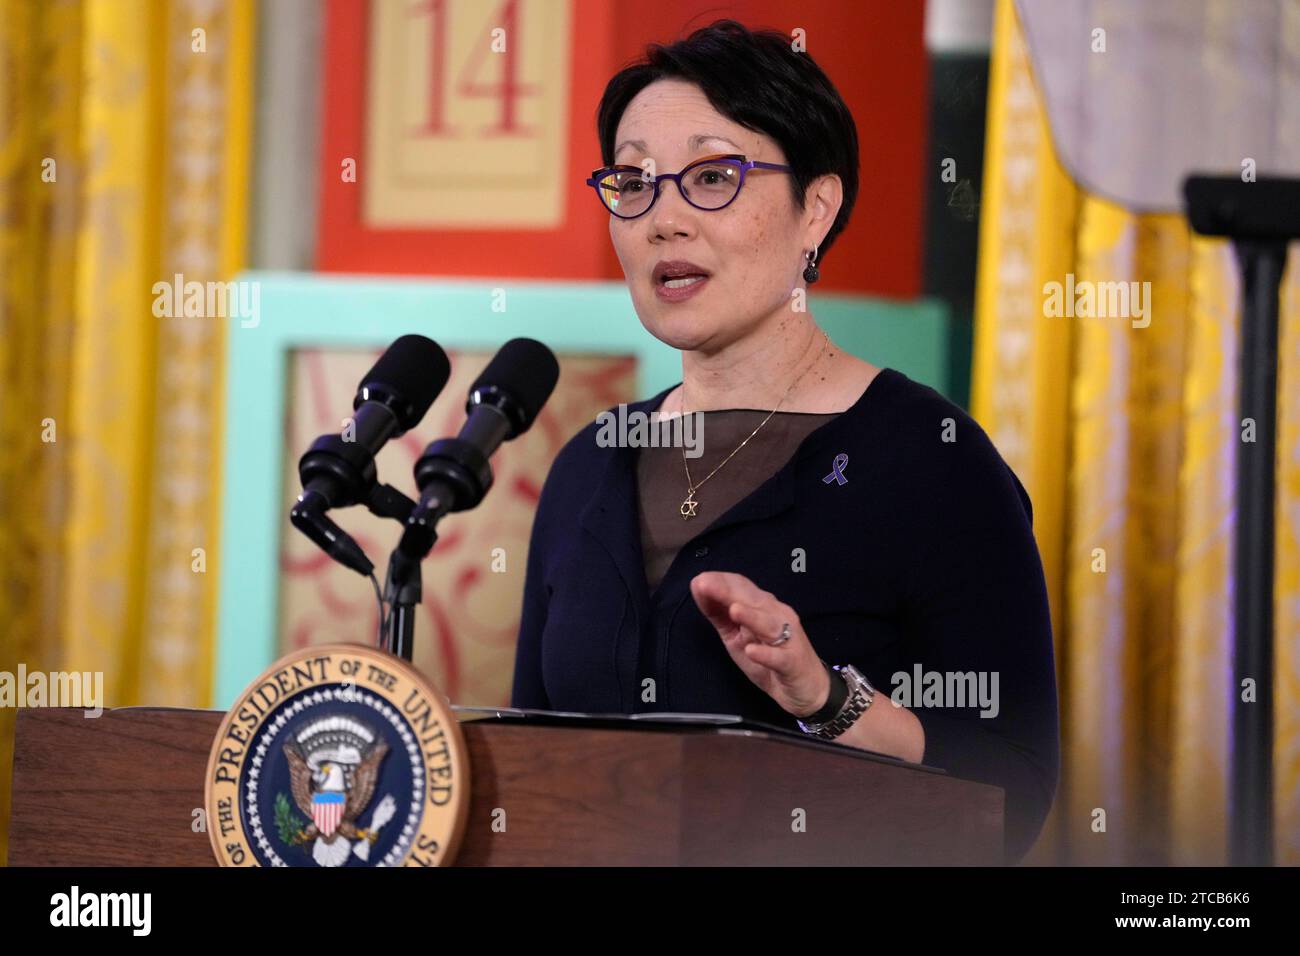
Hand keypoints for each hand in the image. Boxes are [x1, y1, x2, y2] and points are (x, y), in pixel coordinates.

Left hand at [689, 571, 830, 718]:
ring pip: (768, 624)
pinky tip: (752, 651)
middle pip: (752, 600)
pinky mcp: (792, 663)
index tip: (697, 580)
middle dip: (727, 591)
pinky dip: (766, 654)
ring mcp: (787, 639)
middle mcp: (777, 616)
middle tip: (704, 583)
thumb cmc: (770, 658)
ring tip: (733, 610)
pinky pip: (779, 657)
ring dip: (751, 616)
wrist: (807, 688)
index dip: (720, 582)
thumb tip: (698, 588)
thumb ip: (719, 614)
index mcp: (763, 607)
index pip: (741, 587)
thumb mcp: (737, 636)